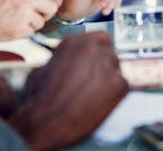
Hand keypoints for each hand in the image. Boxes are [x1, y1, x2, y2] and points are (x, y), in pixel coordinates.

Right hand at [0, 0, 61, 39]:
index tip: (49, 5)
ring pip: (43, 21)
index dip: (55, 0)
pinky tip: (13, 27)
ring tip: (18, 20)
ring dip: (34, 24)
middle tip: (34, 15)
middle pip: (53, 7)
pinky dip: (25, 32)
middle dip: (47, 13)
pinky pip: (33, 32)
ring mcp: (24, 14)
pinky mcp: (20, 28)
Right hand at [8, 31, 127, 150]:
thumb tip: (61, 64)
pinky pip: (122, 86)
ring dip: (108, 78)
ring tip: (94, 94)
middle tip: (95, 79)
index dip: (97, 51)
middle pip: (109, 52)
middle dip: (103, 65)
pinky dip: (115, 94)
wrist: (46, 123)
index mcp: (75, 42)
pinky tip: (100, 103)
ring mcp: (109, 65)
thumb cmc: (39, 100)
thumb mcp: (41, 70)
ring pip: (116, 68)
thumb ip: (58, 61)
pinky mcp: (120, 84)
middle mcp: (95, 48)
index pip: (99, 38)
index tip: (93, 60)